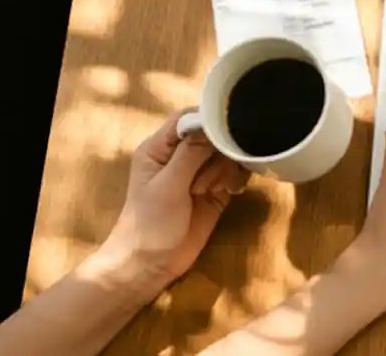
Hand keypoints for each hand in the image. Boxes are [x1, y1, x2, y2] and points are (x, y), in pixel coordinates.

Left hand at [100, 110, 249, 293]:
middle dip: (218, 152)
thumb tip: (211, 125)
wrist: (150, 266)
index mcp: (159, 149)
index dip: (207, 121)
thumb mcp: (168, 186)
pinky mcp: (214, 192)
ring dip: (226, 170)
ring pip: (226, 155)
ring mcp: (198, 175)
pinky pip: (234, 174)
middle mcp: (179, 157)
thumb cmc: (149, 224)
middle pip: (212, 135)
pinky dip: (236, 180)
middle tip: (208, 179)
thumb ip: (190, 154)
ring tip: (213, 191)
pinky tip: (229, 193)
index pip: (186, 119)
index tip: (226, 131)